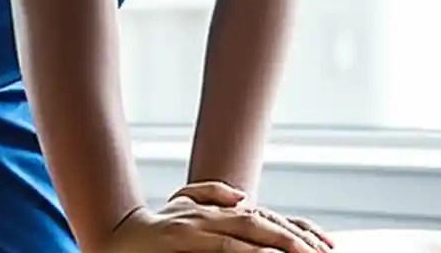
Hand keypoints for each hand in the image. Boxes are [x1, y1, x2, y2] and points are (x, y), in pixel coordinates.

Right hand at [105, 196, 320, 252]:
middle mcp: (212, 217)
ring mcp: (199, 229)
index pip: (266, 220)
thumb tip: (243, 196)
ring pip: (249, 236)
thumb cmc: (156, 227)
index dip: (295, 231)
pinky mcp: (186, 240)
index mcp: (218, 212)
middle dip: (296, 240)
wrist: (117, 237)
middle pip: (264, 225)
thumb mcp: (184, 205)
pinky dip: (247, 251)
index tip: (322, 246)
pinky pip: (225, 247)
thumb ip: (212, 194)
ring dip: (278, 245)